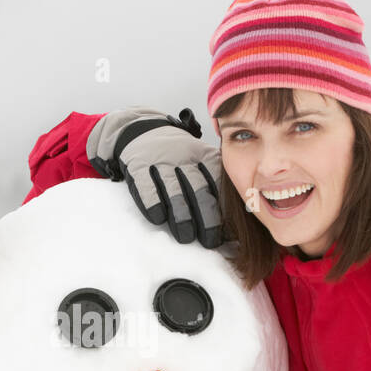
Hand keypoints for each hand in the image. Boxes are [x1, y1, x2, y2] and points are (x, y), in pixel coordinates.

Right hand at [86, 106, 224, 247]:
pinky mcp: (138, 166)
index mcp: (203, 155)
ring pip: (174, 190)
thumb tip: (232, 220)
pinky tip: (159, 219)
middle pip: (199, 189)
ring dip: (181, 216)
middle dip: (207, 218)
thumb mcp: (199, 157)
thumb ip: (215, 181)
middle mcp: (184, 157)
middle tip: (211, 240)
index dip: (224, 208)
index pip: (218, 183)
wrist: (143, 130)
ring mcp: (160, 161)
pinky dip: (153, 203)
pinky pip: (146, 186)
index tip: (229, 231)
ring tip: (186, 237)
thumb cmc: (178, 155)